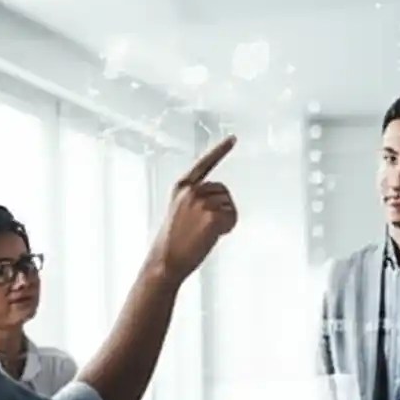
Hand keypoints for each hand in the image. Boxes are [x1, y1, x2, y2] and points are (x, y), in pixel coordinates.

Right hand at [147, 135, 238, 282]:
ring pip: (229, 205)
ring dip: (224, 220)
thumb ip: (195, 200)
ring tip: (205, 233)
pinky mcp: (212, 215)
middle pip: (223, 191)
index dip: (220, 150)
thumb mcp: (179, 212)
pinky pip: (232, 217)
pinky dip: (228, 228)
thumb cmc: (173, 243)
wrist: (165, 262)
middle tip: (204, 228)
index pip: (204, 164)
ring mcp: (201, 202)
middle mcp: (191, 190)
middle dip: (221, 208)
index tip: (233, 138)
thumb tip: (219, 201)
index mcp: (181, 187)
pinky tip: (213, 236)